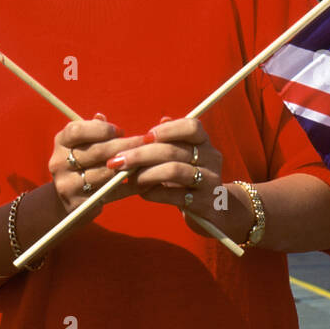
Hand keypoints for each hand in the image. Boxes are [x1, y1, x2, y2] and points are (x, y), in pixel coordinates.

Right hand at [50, 115, 145, 218]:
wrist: (65, 197)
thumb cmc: (82, 161)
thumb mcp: (82, 143)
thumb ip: (92, 129)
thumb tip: (102, 117)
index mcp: (61, 142)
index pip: (77, 131)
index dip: (102, 129)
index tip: (120, 131)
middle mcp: (59, 162)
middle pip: (96, 151)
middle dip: (124, 145)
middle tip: (145, 142)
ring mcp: (67, 184)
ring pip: (104, 173)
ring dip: (128, 166)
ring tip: (146, 160)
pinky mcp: (79, 203)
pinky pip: (110, 192)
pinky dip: (129, 186)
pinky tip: (143, 180)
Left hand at [105, 116, 222, 222]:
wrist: (212, 208)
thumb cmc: (186, 175)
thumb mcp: (180, 154)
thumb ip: (166, 138)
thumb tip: (152, 120)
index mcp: (204, 141)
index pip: (191, 127)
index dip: (167, 130)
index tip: (145, 137)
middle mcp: (211, 158)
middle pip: (173, 151)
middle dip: (140, 155)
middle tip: (117, 160)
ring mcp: (210, 181)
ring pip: (173, 171)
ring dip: (145, 174)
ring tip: (129, 179)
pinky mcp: (205, 203)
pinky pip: (175, 195)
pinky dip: (154, 192)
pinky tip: (142, 193)